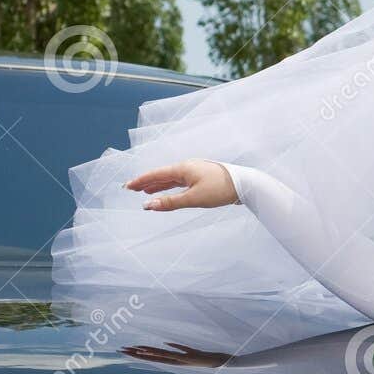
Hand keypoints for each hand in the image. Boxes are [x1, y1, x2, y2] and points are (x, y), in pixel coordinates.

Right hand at [121, 342, 235, 366]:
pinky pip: (177, 353)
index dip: (139, 355)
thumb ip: (178, 348)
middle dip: (137, 354)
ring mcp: (182, 360)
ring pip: (162, 356)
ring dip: (149, 352)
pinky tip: (161, 345)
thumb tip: (166, 343)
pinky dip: (169, 349)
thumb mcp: (189, 351)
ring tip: (136, 349)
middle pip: (152, 357)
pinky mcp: (190, 357)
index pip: (152, 358)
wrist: (218, 362)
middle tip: (123, 350)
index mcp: (173, 360)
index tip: (126, 350)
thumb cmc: (204, 357)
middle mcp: (175, 362)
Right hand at [123, 159, 238, 210]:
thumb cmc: (220, 190)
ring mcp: (195, 172)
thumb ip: (170, 203)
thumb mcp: (193, 198)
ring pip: (172, 179)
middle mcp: (187, 167)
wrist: (245, 185)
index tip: (128, 186)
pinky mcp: (202, 178)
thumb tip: (149, 206)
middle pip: (162, 175)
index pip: (156, 174)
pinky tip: (168, 190)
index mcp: (183, 168)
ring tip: (146, 191)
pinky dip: (171, 186)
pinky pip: (181, 181)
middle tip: (132, 189)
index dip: (141, 181)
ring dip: (158, 185)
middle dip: (147, 182)